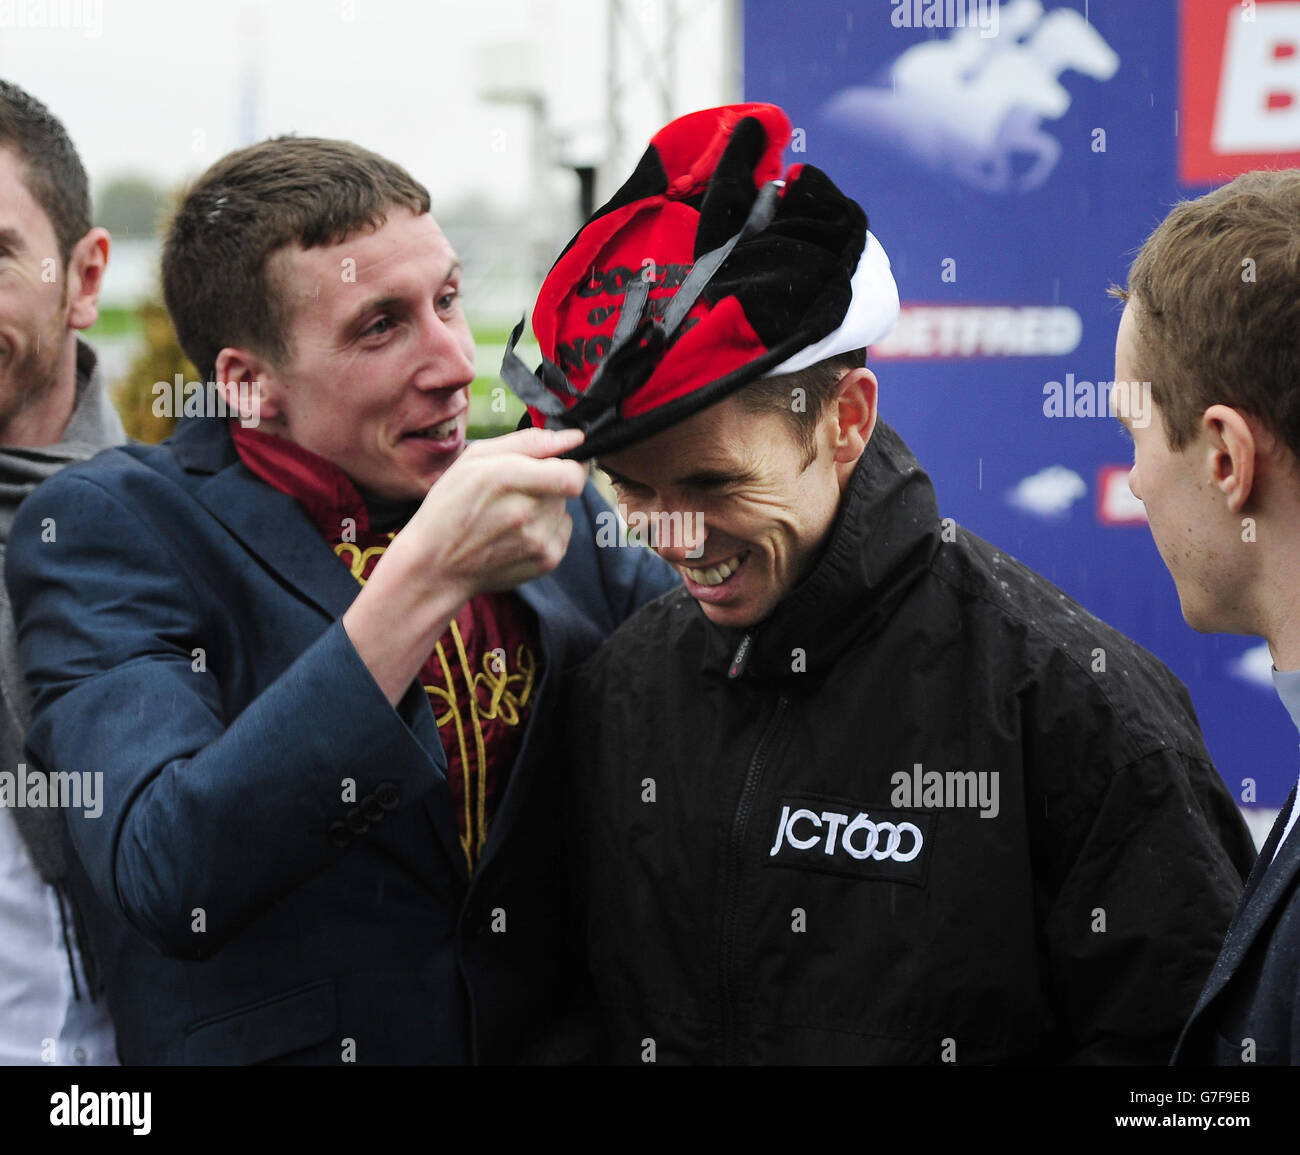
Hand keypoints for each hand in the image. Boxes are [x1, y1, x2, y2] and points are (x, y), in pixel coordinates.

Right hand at [386, 425, 586, 602]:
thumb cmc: (450, 506)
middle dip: (549, 483)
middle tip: (515, 492)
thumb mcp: (475, 459)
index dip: (571, 464)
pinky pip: (561, 532)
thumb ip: (529, 442)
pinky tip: (515, 534)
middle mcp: (527, 512)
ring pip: (563, 509)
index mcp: (507, 478)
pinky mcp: (546, 561)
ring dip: (545, 507)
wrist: (435, 566)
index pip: (572, 472)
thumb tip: (574, 437)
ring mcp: (539, 540)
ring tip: (510, 516)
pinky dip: (545, 528)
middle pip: (567, 488)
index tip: (556, 464)